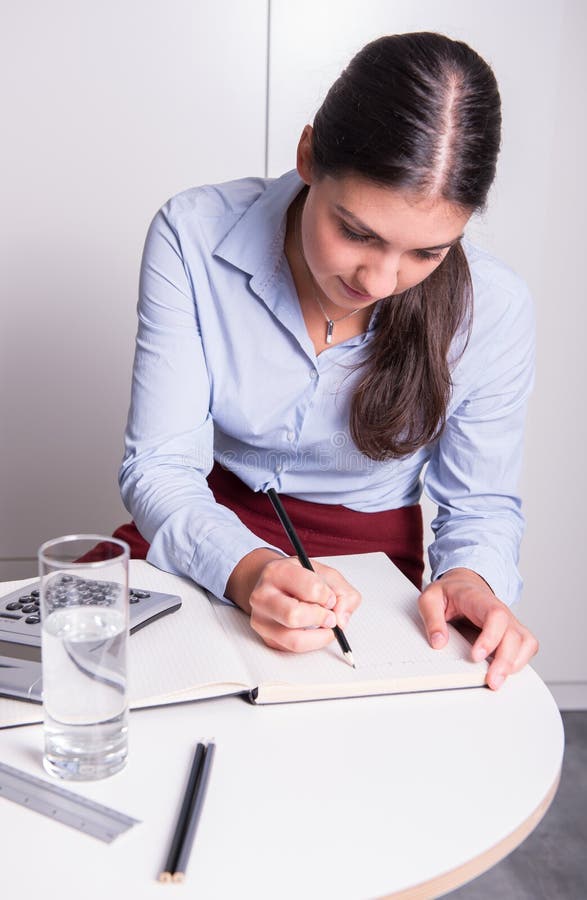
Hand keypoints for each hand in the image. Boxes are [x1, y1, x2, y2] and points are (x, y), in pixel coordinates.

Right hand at [227, 550, 360, 651]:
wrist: (273, 584)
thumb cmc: (299, 578)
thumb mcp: (324, 574)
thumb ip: (343, 593)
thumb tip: (341, 620)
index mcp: (278, 572)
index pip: (309, 588)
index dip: (327, 596)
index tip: (331, 598)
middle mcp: (263, 596)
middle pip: (293, 616)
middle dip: (320, 618)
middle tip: (330, 617)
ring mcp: (261, 620)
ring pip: (294, 639)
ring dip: (319, 636)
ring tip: (325, 626)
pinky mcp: (267, 639)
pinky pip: (294, 650)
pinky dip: (312, 643)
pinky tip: (314, 631)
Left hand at [418, 567, 538, 690]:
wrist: (464, 585)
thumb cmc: (450, 592)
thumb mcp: (430, 598)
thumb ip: (432, 618)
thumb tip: (439, 642)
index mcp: (480, 600)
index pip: (495, 615)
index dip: (490, 637)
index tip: (476, 656)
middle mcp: (501, 611)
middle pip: (514, 634)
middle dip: (505, 661)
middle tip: (492, 681)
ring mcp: (509, 622)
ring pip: (526, 642)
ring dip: (514, 664)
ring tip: (497, 680)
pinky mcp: (513, 633)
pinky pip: (528, 647)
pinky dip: (520, 662)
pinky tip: (504, 672)